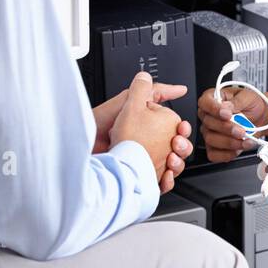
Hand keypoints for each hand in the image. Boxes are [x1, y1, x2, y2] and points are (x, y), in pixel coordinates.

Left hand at [94, 78, 193, 193]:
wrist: (85, 147)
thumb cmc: (101, 123)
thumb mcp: (129, 101)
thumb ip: (150, 90)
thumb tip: (174, 86)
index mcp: (148, 126)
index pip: (174, 129)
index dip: (182, 129)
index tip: (182, 127)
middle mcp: (149, 143)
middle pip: (177, 148)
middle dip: (182, 146)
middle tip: (177, 143)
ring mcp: (145, 160)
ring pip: (172, 166)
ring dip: (177, 164)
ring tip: (171, 160)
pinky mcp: (140, 175)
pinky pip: (159, 181)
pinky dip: (166, 181)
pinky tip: (164, 176)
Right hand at [197, 83, 267, 162]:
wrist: (261, 118)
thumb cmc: (251, 105)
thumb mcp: (247, 97)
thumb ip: (236, 101)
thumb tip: (226, 107)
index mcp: (212, 99)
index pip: (205, 103)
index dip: (214, 110)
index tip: (227, 114)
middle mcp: (208, 116)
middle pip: (208, 124)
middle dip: (227, 129)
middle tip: (242, 131)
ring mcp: (209, 132)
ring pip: (211, 140)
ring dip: (230, 142)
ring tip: (246, 140)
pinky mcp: (214, 147)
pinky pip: (214, 154)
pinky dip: (227, 154)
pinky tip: (239, 148)